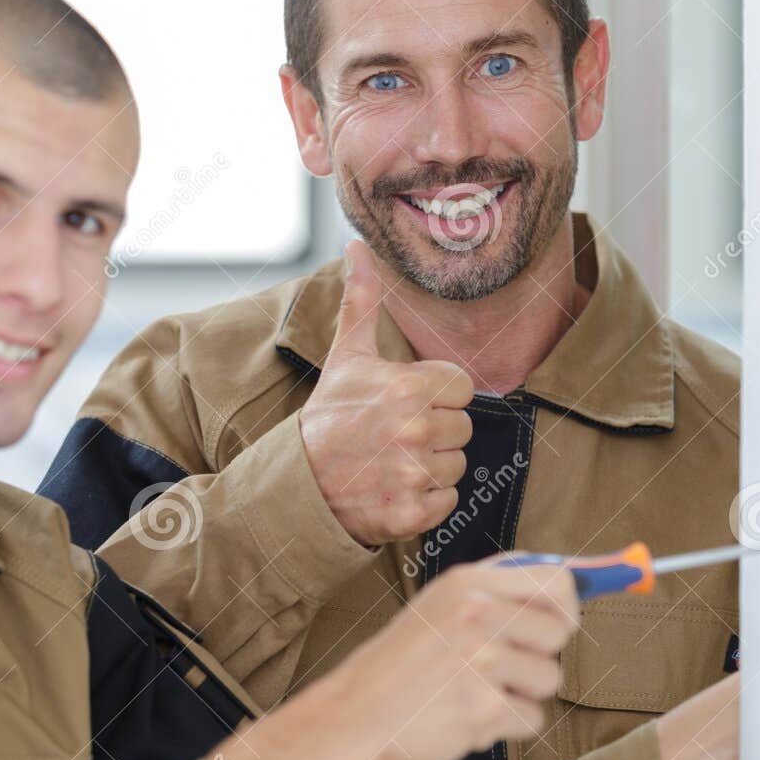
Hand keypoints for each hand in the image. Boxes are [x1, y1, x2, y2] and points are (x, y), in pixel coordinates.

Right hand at [298, 241, 473, 545]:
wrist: (296, 482)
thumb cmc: (328, 414)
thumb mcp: (347, 354)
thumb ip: (362, 299)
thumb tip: (357, 246)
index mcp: (409, 387)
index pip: (463, 388)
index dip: (437, 395)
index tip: (405, 402)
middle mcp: (415, 430)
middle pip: (463, 428)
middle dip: (435, 432)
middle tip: (394, 435)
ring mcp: (413, 474)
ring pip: (457, 466)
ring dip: (430, 467)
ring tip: (391, 461)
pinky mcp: (411, 513)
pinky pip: (446, 502)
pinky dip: (425, 501)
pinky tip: (394, 488)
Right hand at [323, 554, 578, 759]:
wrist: (357, 717)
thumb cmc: (400, 666)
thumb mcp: (438, 605)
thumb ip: (494, 592)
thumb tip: (570, 585)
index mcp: (467, 582)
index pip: (556, 578)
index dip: (568, 602)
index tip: (561, 620)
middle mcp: (477, 613)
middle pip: (560, 629)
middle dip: (539, 653)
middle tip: (500, 665)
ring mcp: (482, 660)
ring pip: (550, 677)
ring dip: (522, 692)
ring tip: (474, 690)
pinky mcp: (486, 706)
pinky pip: (533, 717)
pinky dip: (507, 725)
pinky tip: (468, 716)